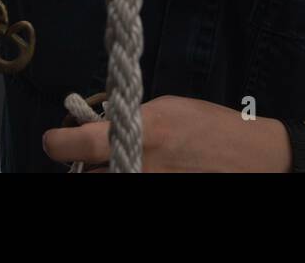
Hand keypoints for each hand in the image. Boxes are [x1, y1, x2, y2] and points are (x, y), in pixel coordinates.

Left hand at [41, 95, 289, 171]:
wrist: (251, 159)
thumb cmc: (210, 126)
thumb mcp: (167, 108)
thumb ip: (129, 117)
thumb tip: (98, 126)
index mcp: (142, 132)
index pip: (79, 145)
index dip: (58, 142)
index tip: (53, 140)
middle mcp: (140, 165)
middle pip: (86, 175)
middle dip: (84, 164)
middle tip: (92, 154)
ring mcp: (150, 186)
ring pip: (105, 185)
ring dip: (106, 174)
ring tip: (122, 161)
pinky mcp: (159, 197)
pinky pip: (129, 188)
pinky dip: (126, 179)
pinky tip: (138, 169)